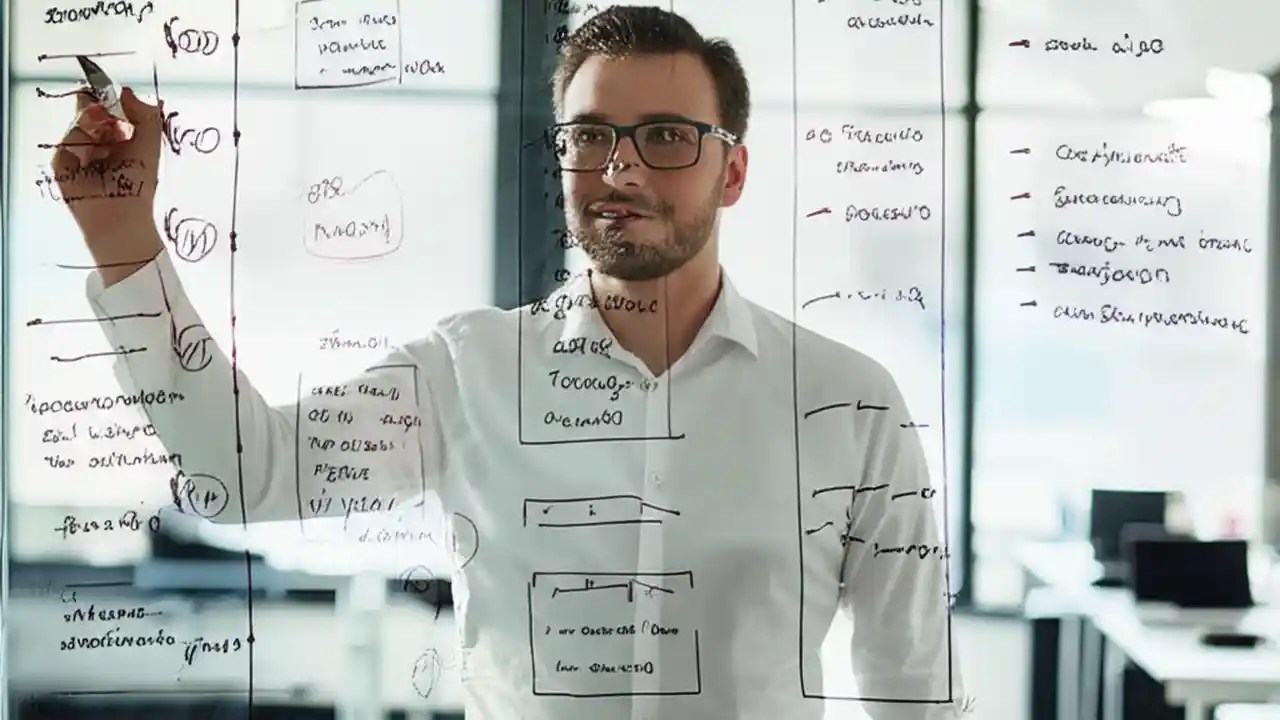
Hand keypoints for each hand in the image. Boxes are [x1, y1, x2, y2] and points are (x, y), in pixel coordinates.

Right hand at [52, 85, 164, 242]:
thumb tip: (125, 91)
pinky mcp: (62, 163)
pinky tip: (89, 157)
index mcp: (120, 136)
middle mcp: (98, 141)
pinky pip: (66, 141)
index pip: (108, 106)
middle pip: (88, 108)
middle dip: (98, 107)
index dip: (109, 97)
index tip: (113, 92)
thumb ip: (145, 115)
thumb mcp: (150, 144)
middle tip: (106, 115)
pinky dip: (78, 144)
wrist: (120, 215)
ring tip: (106, 144)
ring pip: (78, 122)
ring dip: (92, 127)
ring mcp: (78, 151)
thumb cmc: (138, 184)